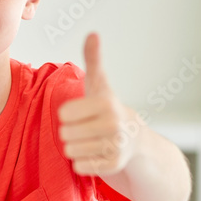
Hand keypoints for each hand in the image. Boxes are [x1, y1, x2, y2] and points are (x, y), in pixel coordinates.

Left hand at [57, 33, 138, 175]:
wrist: (136, 140)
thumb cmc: (108, 109)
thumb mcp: (99, 84)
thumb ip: (93, 59)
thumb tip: (93, 33)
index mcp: (106, 104)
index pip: (65, 114)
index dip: (68, 114)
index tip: (80, 113)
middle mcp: (113, 126)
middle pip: (66, 134)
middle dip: (70, 132)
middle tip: (85, 128)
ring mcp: (115, 147)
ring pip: (71, 152)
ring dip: (75, 148)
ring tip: (89, 141)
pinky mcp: (113, 166)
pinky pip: (80, 167)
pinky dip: (83, 163)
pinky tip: (95, 154)